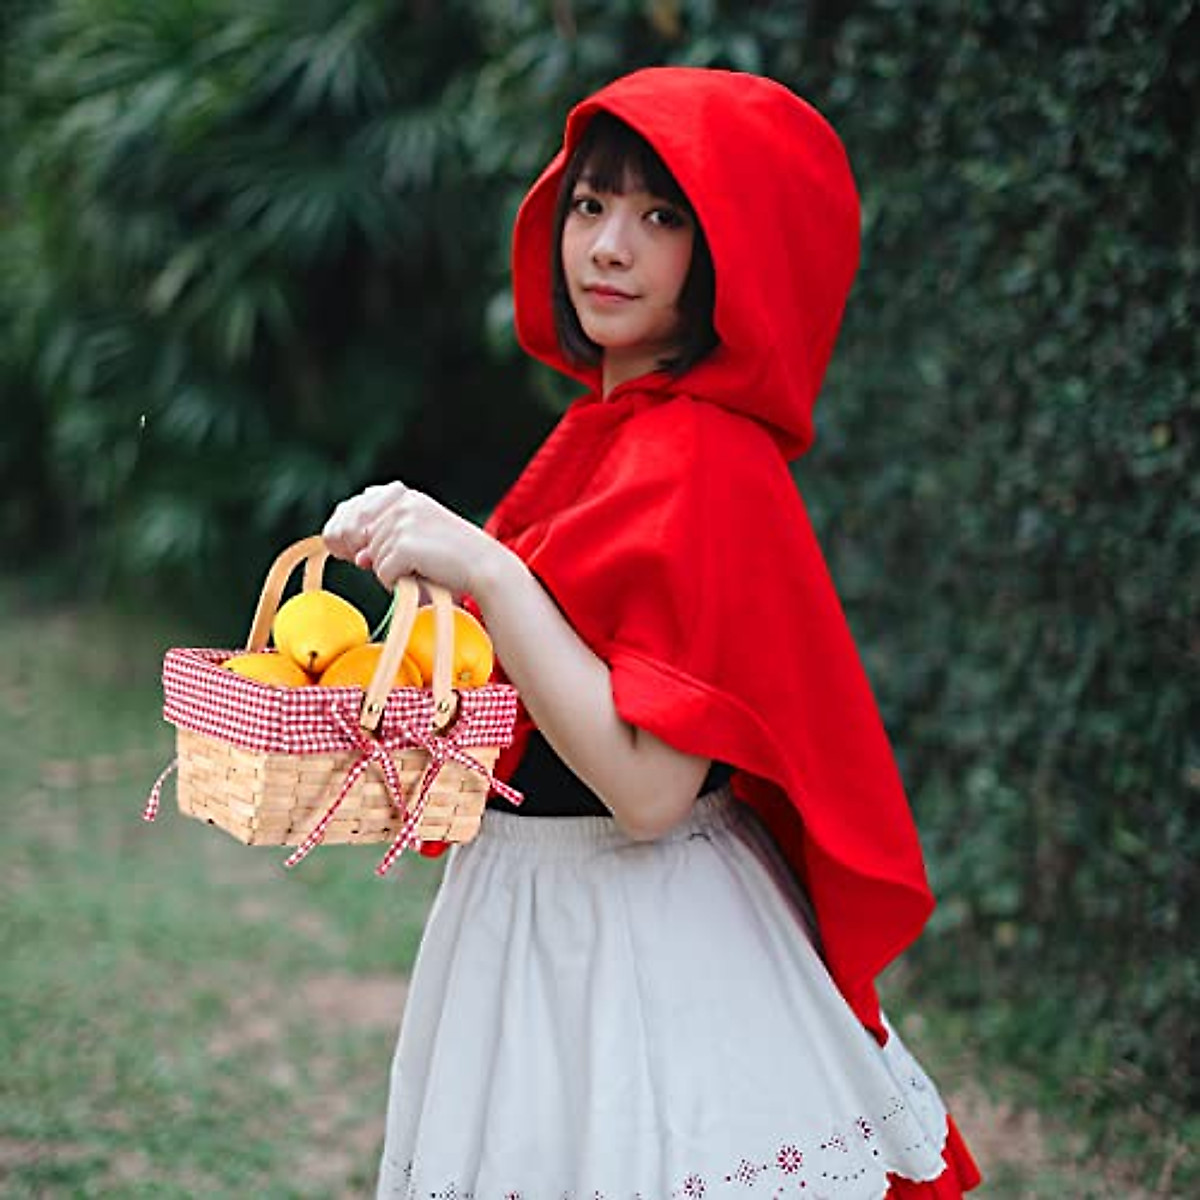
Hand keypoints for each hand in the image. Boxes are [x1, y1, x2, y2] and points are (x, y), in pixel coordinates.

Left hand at [322, 481, 498, 595]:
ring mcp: (402, 523)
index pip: (370, 522)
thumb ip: (387, 544)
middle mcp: (403, 504)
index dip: (383, 545)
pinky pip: (383, 573)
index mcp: (408, 498)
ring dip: (394, 572)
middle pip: (369, 542)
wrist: (485, 566)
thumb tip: (358, 559)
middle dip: (389, 560)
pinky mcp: (404, 545)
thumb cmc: (456, 557)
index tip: (408, 554)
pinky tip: (422, 577)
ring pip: (374, 559)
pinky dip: (398, 583)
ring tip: (425, 568)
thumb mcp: (420, 541)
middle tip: (422, 563)